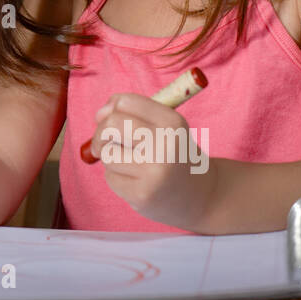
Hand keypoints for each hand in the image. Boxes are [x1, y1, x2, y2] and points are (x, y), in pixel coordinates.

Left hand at [91, 93, 216, 229]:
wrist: (200, 197)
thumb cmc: (173, 155)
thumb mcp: (165, 127)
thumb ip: (132, 113)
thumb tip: (100, 113)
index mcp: (172, 123)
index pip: (125, 102)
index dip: (110, 109)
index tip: (110, 120)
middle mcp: (165, 145)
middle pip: (111, 125)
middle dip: (101, 133)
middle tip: (105, 143)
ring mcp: (154, 172)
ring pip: (107, 153)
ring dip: (111, 158)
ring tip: (130, 165)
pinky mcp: (142, 194)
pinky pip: (110, 177)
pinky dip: (116, 178)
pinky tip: (135, 181)